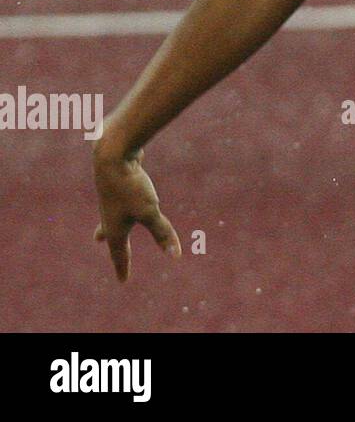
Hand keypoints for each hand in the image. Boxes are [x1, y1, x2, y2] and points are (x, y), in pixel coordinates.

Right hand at [92, 141, 181, 281]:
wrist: (112, 153)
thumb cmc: (130, 186)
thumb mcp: (150, 211)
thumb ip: (162, 232)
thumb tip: (175, 256)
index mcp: (114, 227)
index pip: (120, 253)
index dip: (123, 268)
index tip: (123, 281)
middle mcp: (109, 213)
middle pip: (109, 232)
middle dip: (109, 240)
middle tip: (99, 242)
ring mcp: (110, 197)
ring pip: (112, 212)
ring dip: (110, 220)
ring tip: (104, 226)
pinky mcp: (117, 182)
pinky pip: (120, 195)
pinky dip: (121, 200)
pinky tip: (125, 190)